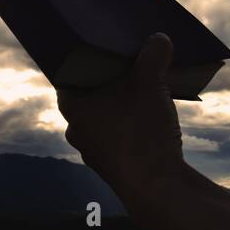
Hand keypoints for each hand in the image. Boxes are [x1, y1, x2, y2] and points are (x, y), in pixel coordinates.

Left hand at [56, 33, 187, 197]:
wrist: (157, 190)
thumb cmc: (141, 131)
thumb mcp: (149, 84)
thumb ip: (152, 57)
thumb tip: (160, 39)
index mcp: (73, 109)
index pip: (69, 75)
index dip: (84, 60)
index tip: (99, 48)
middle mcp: (78, 132)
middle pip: (90, 97)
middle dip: (110, 82)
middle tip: (128, 64)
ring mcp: (97, 154)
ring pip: (107, 121)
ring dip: (124, 106)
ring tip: (146, 90)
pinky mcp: (118, 169)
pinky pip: (123, 140)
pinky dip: (135, 128)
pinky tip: (155, 120)